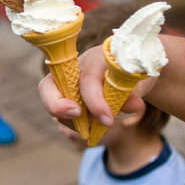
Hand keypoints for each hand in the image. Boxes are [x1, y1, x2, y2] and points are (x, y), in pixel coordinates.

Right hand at [37, 44, 156, 133]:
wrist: (127, 70)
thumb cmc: (130, 73)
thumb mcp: (136, 83)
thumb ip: (131, 94)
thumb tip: (134, 106)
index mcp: (95, 58)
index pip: (87, 80)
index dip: (95, 102)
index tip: (107, 120)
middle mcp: (73, 68)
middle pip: (47, 86)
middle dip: (57, 106)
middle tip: (76, 118)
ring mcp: (63, 82)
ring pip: (52, 103)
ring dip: (70, 120)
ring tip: (94, 126)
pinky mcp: (62, 95)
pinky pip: (60, 112)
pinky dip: (72, 123)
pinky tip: (89, 126)